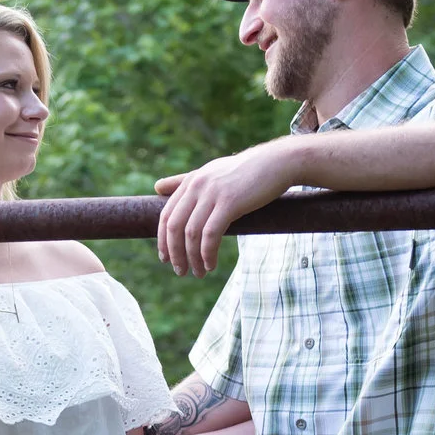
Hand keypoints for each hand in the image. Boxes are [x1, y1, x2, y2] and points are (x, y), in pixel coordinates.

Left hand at [155, 136, 302, 276]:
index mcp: (191, 181)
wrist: (277, 162)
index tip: (165, 259)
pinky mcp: (229, 202)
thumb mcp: (211, 172)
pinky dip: (207, 253)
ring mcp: (212, 194)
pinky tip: (211, 264)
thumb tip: (156, 186)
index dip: (163, 240)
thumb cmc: (246, 171)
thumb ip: (183, 181)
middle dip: (174, 253)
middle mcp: (197, 186)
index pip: (166, 215)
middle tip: (180, 271)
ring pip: (191, 233)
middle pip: (174, 227)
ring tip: (198, 272)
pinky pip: (210, 234)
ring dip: (192, 258)